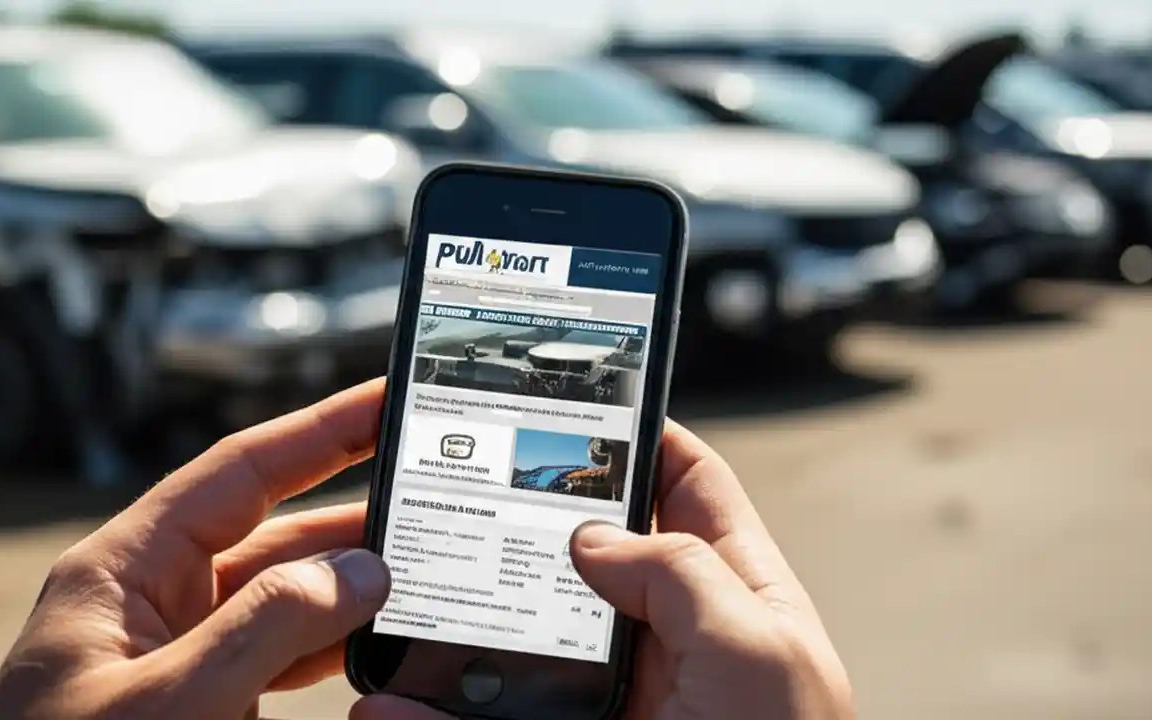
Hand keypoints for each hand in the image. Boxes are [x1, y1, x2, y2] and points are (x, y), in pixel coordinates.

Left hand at [0, 380, 390, 719]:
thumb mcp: (167, 701)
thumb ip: (267, 627)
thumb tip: (360, 573)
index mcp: (124, 570)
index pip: (239, 473)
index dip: (318, 430)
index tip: (383, 401)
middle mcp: (154, 600)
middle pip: (273, 532)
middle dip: (352, 514)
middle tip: (428, 493)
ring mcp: (180, 655)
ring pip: (285, 597)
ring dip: (352, 585)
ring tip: (423, 564)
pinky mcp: (202, 700)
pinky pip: (279, 655)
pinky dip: (332, 646)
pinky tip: (379, 640)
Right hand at [355, 421, 852, 719]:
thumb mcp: (757, 650)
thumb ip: (680, 572)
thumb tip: (590, 536)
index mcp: (734, 595)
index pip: (686, 484)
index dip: (636, 436)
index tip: (571, 404)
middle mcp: (670, 639)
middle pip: (589, 553)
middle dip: (529, 522)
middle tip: (462, 490)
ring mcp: (619, 698)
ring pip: (526, 641)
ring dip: (466, 621)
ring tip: (406, 592)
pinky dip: (435, 714)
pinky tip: (394, 703)